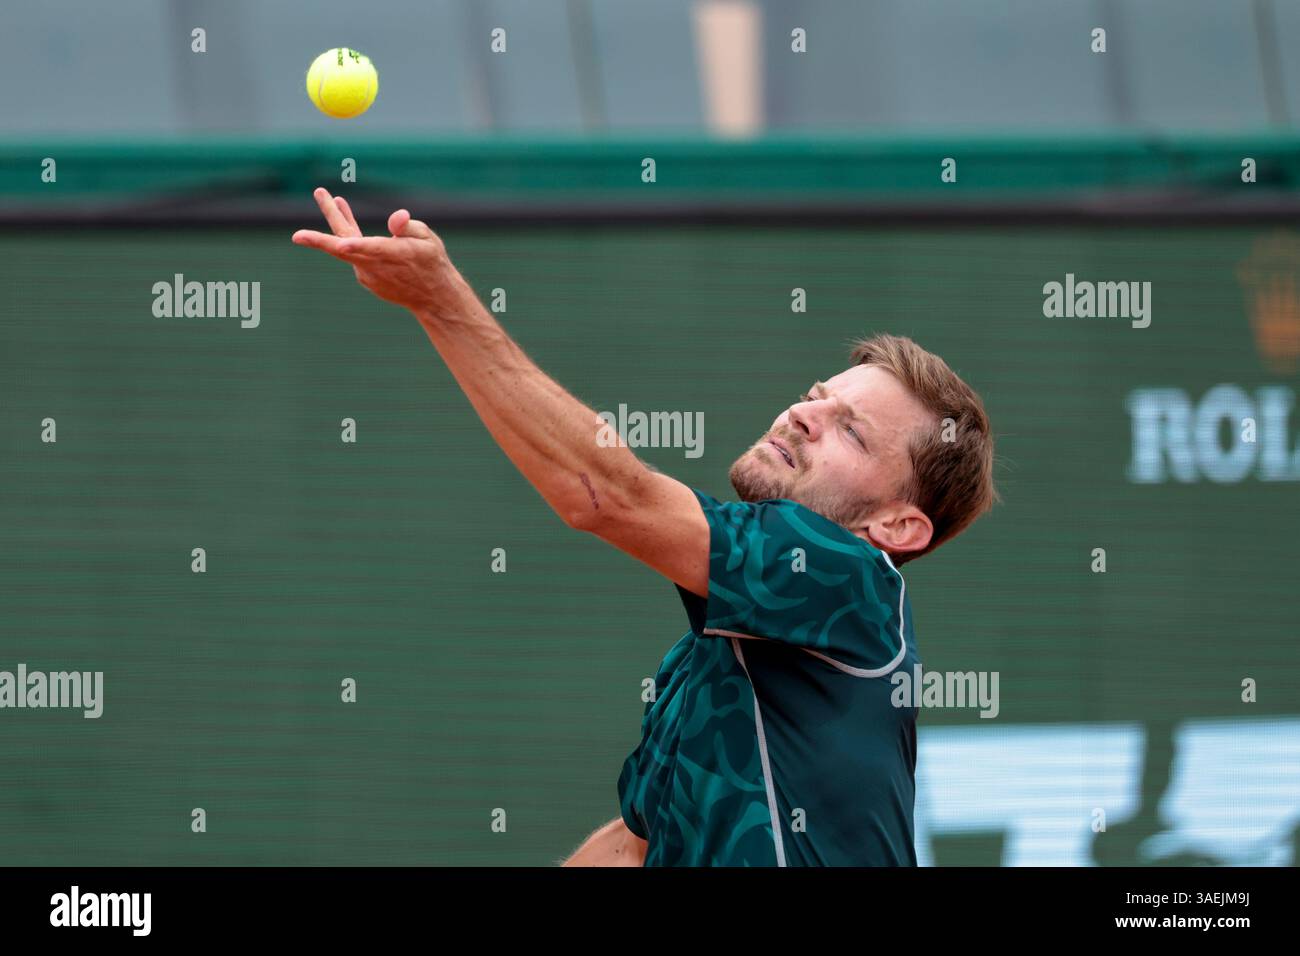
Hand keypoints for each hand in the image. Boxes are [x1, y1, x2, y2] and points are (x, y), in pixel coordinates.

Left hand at [292, 188, 464, 315]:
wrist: (432, 298)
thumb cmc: (431, 263)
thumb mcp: (429, 239)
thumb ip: (409, 226)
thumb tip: (395, 218)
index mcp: (394, 255)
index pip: (374, 249)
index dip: (358, 246)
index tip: (343, 244)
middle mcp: (378, 267)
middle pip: (344, 251)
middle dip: (319, 241)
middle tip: (297, 236)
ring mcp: (368, 276)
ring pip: (346, 246)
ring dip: (337, 221)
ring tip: (326, 196)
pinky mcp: (365, 279)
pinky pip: (353, 255)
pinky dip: (350, 240)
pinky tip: (351, 229)